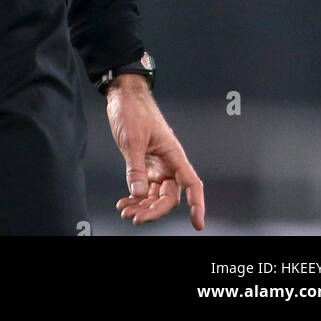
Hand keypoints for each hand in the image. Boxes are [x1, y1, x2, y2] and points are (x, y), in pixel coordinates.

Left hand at [105, 78, 204, 229]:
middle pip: (169, 197)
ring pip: (155, 196)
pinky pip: (144, 189)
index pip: (192, 184)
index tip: (197, 224)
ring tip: (125, 212)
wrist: (123, 96)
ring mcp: (157, 166)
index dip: (197, 204)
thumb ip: (136, 168)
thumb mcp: (133, 140)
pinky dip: (135, 198)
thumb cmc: (133, 111)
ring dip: (142, 207)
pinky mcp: (145, 166)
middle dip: (154, 211)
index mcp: (174, 155)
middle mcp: (168, 164)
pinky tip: (124, 203)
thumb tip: (139, 194)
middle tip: (135, 218)